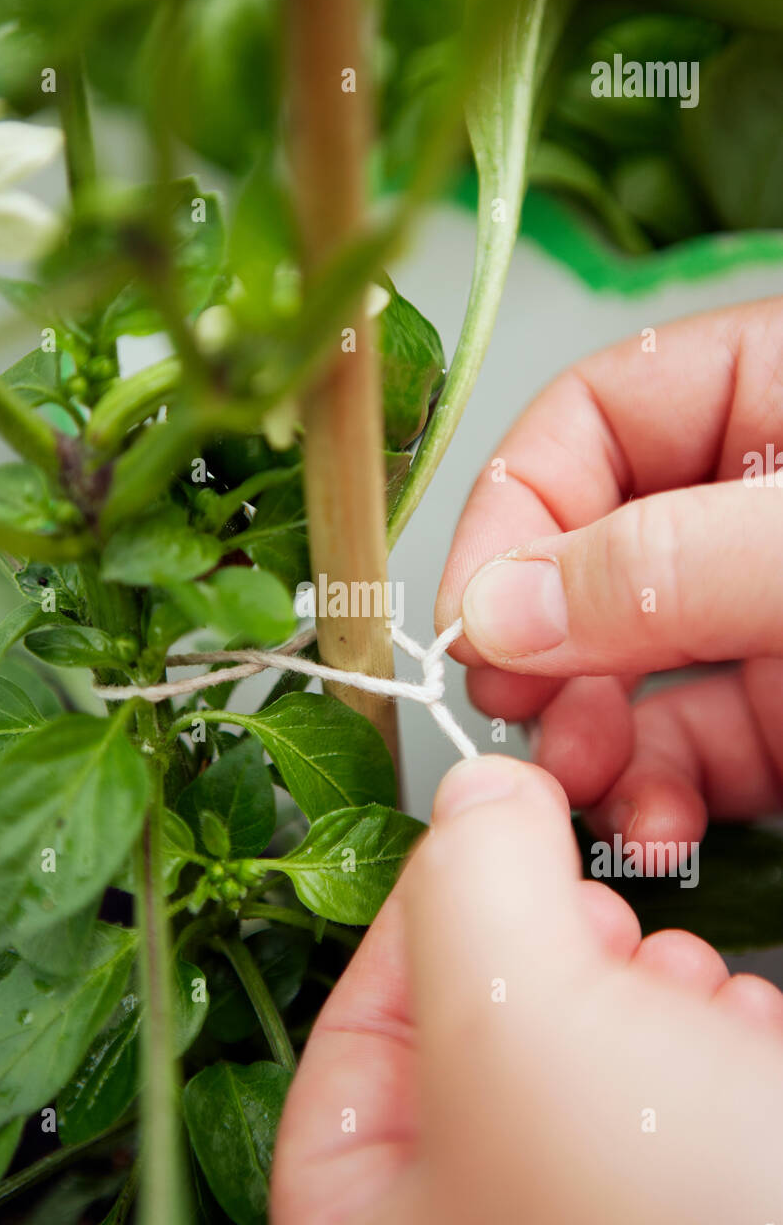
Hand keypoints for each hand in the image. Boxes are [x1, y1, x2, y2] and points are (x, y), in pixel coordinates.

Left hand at [271, 757, 782, 1224]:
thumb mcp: (521, 1019)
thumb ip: (473, 880)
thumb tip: (479, 802)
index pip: (349, 1052)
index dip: (410, 927)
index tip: (473, 853)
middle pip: (475, 1052)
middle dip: (544, 956)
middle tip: (585, 918)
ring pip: (589, 1077)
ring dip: (641, 994)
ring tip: (678, 979)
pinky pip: (679, 1116)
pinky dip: (711, 1048)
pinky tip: (740, 1031)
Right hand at [435, 298, 782, 848]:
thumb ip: (662, 567)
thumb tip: (496, 613)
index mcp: (770, 394)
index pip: (592, 416)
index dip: (514, 512)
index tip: (472, 617)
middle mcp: (752, 505)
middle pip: (588, 556)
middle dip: (539, 646)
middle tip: (508, 705)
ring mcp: (768, 615)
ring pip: (627, 670)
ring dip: (584, 740)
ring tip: (580, 784)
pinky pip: (692, 750)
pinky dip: (656, 798)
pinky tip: (655, 830)